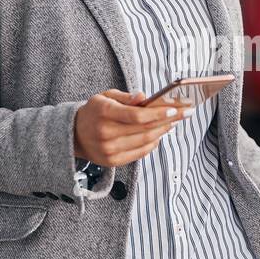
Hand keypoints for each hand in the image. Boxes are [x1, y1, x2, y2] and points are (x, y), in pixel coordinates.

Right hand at [73, 89, 194, 166]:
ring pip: (145, 142)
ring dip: (163, 132)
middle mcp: (105, 133)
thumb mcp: (105, 97)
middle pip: (145, 129)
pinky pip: (140, 153)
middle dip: (168, 121)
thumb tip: (144, 97)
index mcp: (103, 113)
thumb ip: (126, 97)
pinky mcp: (113, 161)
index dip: (158, 113)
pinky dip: (153, 143)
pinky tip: (160, 134)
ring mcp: (109, 150)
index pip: (137, 116)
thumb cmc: (94, 112)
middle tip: (184, 113)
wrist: (74, 134)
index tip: (175, 109)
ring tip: (174, 122)